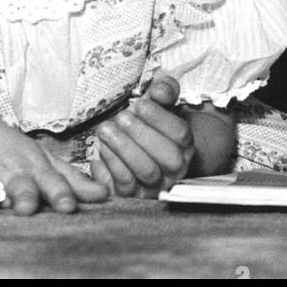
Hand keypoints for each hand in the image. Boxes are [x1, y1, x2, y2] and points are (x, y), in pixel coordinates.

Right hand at [0, 103, 108, 215]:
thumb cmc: (8, 151)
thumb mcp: (40, 162)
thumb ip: (70, 180)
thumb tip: (105, 195)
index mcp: (32, 169)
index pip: (50, 182)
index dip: (60, 193)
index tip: (70, 206)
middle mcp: (8, 171)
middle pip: (17, 184)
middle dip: (22, 194)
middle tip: (25, 207)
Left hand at [90, 75, 194, 197]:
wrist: (133, 153)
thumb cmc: (147, 126)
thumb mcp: (158, 105)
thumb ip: (164, 91)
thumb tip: (160, 91)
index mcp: (185, 144)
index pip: (181, 133)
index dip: (160, 118)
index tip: (140, 104)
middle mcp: (175, 168)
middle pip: (168, 157)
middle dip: (142, 134)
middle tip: (121, 117)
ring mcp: (156, 185)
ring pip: (147, 171)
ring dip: (124, 147)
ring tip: (106, 129)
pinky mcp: (133, 196)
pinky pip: (125, 184)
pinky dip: (112, 163)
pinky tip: (101, 146)